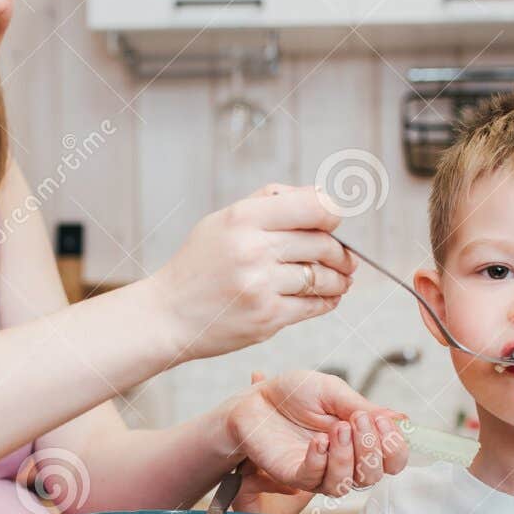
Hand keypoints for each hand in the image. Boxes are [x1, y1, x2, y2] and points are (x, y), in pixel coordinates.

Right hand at [149, 184, 356, 361]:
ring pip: (323, 277)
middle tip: (346, 257)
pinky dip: (327, 301)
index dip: (333, 213)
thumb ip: (269, 202)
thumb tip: (320, 196)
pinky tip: (328, 297)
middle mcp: (253, 250)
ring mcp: (261, 286)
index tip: (335, 222)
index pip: (314, 206)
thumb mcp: (222, 221)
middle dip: (341, 252)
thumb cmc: (197, 267)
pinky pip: (313, 306)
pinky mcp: (267, 317)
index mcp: (243, 219)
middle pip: (323, 244)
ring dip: (339, 279)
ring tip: (341, 279)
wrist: (167, 315)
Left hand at [226, 371, 408, 499]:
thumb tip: (400, 420)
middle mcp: (342, 461)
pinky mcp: (293, 475)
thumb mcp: (332, 391)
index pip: (391, 461)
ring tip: (338, 428)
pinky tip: (318, 441)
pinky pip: (314, 479)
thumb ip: (363, 407)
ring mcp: (318, 471)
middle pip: (372, 476)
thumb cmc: (293, 394)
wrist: (254, 398)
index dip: (395, 447)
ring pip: (345, 484)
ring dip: (347, 456)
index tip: (385, 421)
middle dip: (372, 449)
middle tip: (357, 419)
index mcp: (358, 441)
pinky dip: (320, 460)